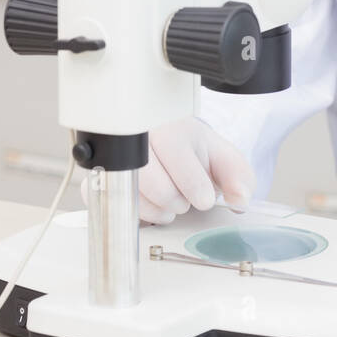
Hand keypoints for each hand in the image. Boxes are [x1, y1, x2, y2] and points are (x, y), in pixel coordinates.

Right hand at [81, 117, 254, 222]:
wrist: (166, 152)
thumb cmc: (193, 154)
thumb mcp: (223, 158)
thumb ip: (239, 176)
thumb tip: (239, 200)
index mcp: (170, 123)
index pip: (176, 152)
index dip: (194, 184)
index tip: (203, 198)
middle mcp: (137, 134)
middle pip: (156, 183)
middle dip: (177, 200)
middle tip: (184, 196)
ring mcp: (114, 155)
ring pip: (134, 197)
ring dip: (158, 210)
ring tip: (167, 199)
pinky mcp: (97, 177)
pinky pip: (113, 204)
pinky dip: (137, 213)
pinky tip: (148, 202)